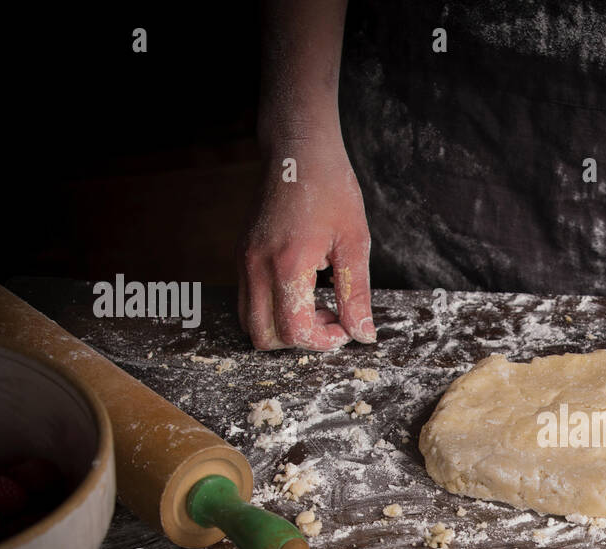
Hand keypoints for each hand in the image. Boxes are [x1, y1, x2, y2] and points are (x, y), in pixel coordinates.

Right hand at [236, 128, 374, 350]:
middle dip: (300, 339)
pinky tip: (301, 288)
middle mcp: (256, 266)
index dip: (323, 340)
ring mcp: (243, 261)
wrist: (298, 151)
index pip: (295, 330)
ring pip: (250, 322)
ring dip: (284, 326)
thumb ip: (357, 294)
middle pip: (264, 336)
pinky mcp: (241, 255)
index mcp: (287, 263)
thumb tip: (364, 335)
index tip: (345, 326)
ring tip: (316, 303)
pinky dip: (273, 309)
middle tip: (329, 316)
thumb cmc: (331, 189)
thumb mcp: (355, 242)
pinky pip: (248, 300)